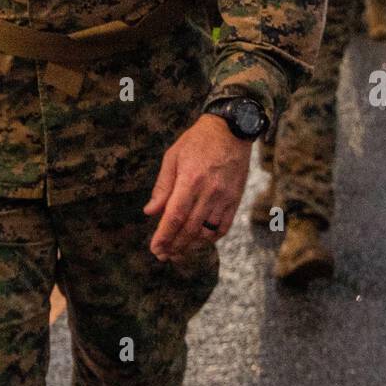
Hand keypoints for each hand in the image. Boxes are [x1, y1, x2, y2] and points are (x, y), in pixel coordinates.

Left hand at [143, 115, 251, 260]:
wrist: (231, 129)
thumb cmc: (197, 141)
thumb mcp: (173, 157)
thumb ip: (162, 187)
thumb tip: (150, 212)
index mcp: (190, 180)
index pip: (174, 217)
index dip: (164, 236)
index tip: (155, 249)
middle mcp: (209, 192)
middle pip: (189, 229)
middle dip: (174, 246)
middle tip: (163, 255)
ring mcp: (224, 197)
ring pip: (207, 232)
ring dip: (191, 246)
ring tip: (178, 252)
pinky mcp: (235, 199)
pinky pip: (223, 227)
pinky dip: (211, 238)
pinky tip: (199, 240)